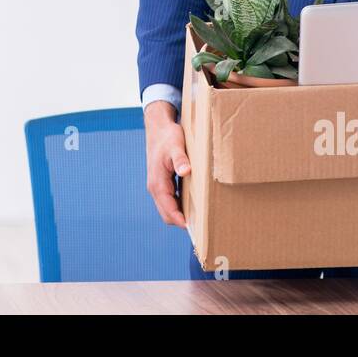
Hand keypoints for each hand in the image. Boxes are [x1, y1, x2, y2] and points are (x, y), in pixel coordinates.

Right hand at [144, 101, 190, 227]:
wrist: (158, 127)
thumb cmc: (168, 136)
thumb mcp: (176, 145)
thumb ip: (180, 159)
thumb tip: (185, 171)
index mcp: (157, 183)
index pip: (168, 210)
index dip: (181, 221)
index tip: (195, 229)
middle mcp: (155, 187)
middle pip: (167, 214)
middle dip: (182, 223)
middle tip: (202, 229)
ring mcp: (158, 186)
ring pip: (168, 209)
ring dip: (180, 216)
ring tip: (200, 220)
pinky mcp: (162, 183)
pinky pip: (170, 201)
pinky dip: (179, 206)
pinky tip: (194, 205)